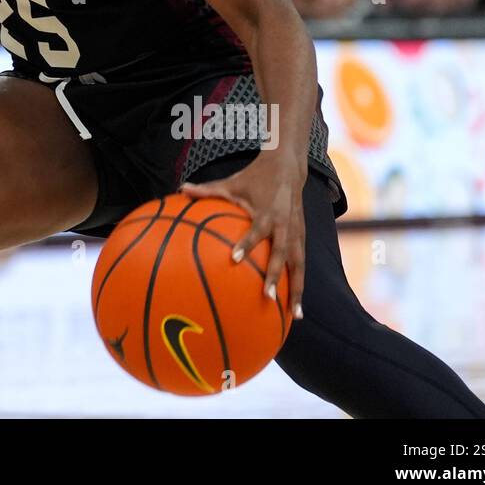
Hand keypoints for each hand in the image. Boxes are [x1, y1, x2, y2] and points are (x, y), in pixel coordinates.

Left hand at [180, 150, 306, 319]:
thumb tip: (181, 189)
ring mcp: (297, 233)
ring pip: (299, 265)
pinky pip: (301, 264)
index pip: (256, 230)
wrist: (287, 168)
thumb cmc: (254, 177)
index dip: (246, 243)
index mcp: (267, 212)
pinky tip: (296, 307)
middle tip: (268, 298)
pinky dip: (300, 284)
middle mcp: (285, 225)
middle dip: (275, 276)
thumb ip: (207, 190)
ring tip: (296, 316)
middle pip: (282, 254)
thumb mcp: (231, 182)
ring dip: (298, 289)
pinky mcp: (302, 238)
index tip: (234, 259)